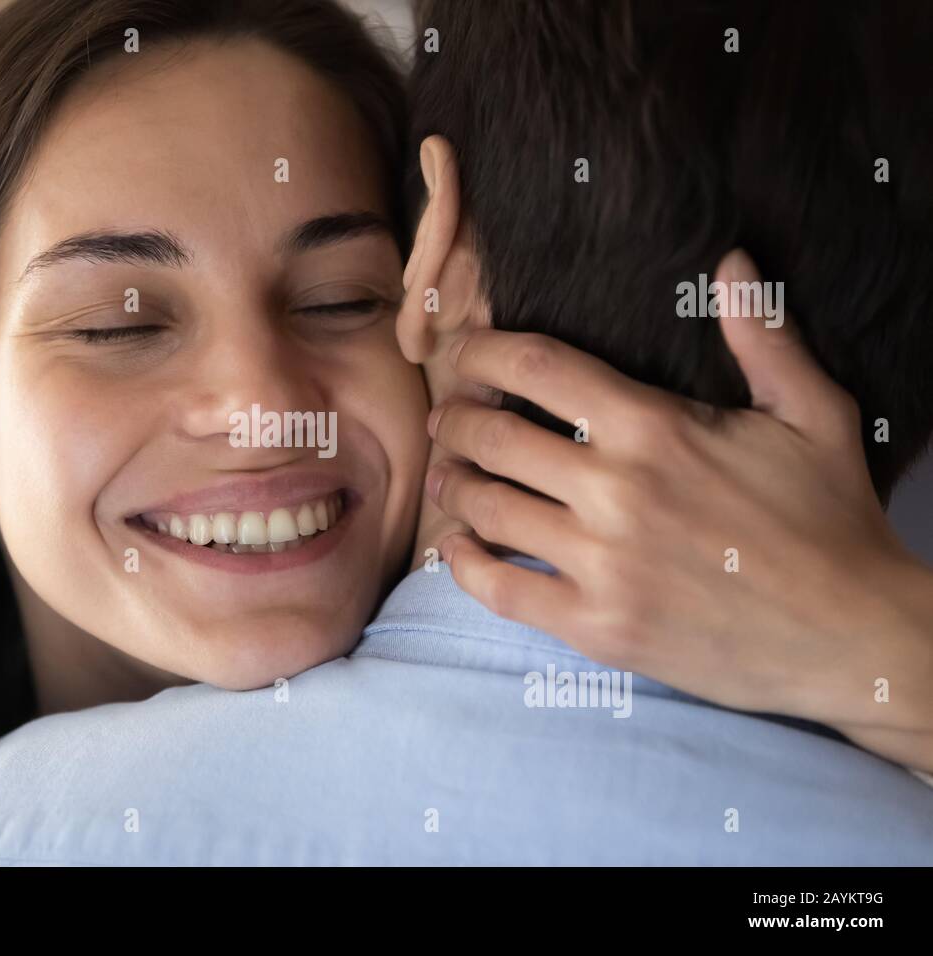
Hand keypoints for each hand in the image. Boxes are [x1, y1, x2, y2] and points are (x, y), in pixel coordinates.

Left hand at [427, 249, 932, 769]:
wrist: (852, 637)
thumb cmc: (830, 520)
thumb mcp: (813, 414)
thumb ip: (763, 336)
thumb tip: (730, 261)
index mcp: (655, 428)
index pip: (537, 366)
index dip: (483, 351)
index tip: (466, 352)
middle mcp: (616, 491)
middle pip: (494, 435)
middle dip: (457, 419)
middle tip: (447, 418)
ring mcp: (602, 563)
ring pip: (486, 509)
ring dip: (453, 485)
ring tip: (448, 475)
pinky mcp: (596, 628)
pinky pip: (499, 589)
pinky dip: (465, 565)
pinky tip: (458, 547)